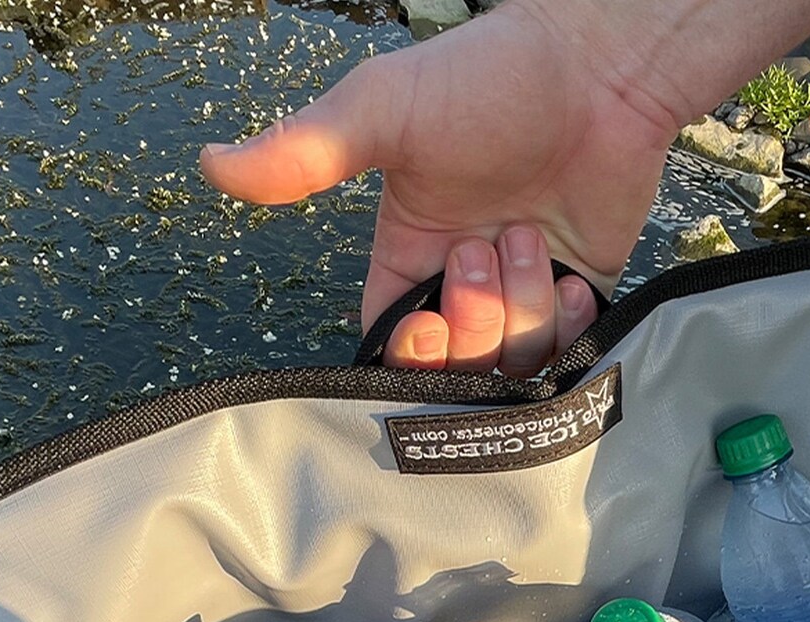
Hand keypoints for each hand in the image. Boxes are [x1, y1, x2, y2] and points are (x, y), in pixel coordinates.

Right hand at [198, 0, 674, 332]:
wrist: (598, 68)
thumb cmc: (489, 79)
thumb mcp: (383, 112)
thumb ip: (302, 153)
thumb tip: (211, 165)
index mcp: (410, 250)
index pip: (393, 341)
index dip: (411, 354)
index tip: (426, 321)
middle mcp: (464, 278)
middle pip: (456, 364)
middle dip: (472, 319)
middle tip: (485, 246)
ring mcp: (524, 289)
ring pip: (513, 358)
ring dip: (521, 305)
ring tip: (529, 234)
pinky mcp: (578, 292)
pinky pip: (568, 349)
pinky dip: (568, 319)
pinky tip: (568, 269)